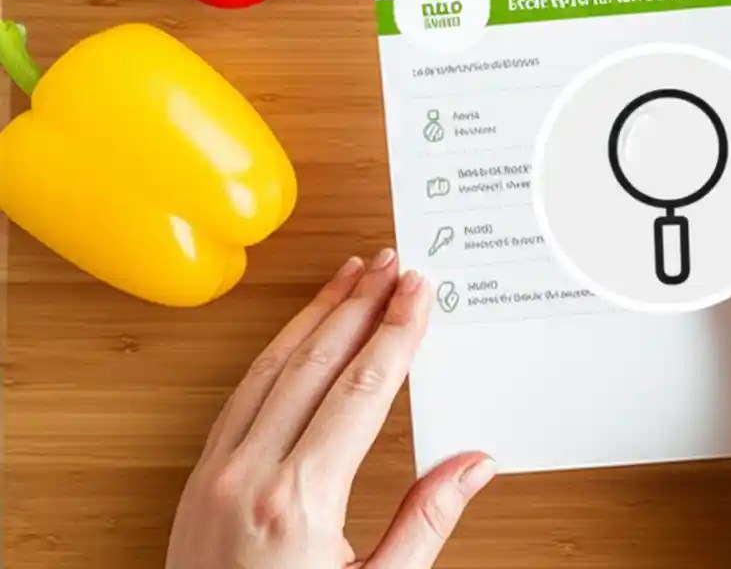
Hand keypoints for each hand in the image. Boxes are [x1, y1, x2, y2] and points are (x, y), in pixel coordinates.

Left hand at [166, 249, 494, 567]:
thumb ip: (426, 523)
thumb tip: (474, 465)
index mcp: (300, 501)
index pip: (361, 389)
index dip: (395, 332)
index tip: (418, 292)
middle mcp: (249, 476)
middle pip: (315, 363)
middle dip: (358, 304)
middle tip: (392, 263)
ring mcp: (216, 474)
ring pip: (270, 368)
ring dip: (314, 316)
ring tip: (350, 277)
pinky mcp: (199, 482)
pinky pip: (240, 395)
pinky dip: (275, 353)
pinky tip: (299, 336)